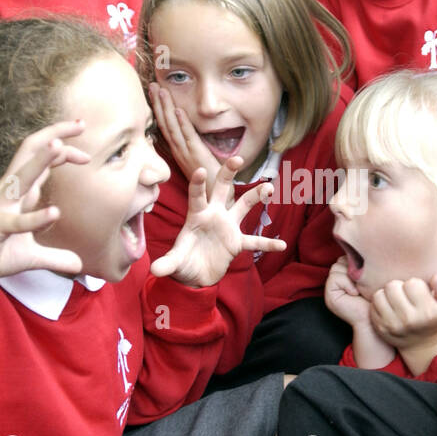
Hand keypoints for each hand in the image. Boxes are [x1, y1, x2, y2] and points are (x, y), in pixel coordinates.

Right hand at [0, 120, 89, 282]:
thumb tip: (78, 265)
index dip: (63, 150)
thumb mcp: (31, 256)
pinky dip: (35, 218)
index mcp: (18, 192)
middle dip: (55, 133)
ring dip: (40, 160)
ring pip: (22, 176)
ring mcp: (2, 207)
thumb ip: (55, 257)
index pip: (40, 160)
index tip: (86, 154)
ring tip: (58, 145)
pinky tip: (54, 213)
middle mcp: (10, 192)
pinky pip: (17, 221)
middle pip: (31, 152)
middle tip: (81, 123)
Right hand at [149, 82, 222, 189]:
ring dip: (166, 108)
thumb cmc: (211, 181)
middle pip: (164, 124)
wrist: (218, 199)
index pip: (165, 127)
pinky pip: (187, 136)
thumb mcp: (200, 160)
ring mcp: (186, 153)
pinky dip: (182, 123)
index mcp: (179, 152)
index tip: (155, 94)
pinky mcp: (197, 155)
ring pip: (172, 127)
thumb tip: (194, 131)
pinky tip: (177, 109)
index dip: (159, 110)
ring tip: (160, 90)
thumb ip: (195, 146)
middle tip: (152, 85)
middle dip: (158, 104)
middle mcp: (179, 152)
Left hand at [151, 156, 285, 286]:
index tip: (202, 170)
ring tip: (269, 187)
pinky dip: (267, 243)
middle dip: (228, 173)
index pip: (197, 196)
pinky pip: (255, 241)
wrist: (194, 276)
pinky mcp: (237, 242)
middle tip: (237, 158)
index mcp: (196, 216)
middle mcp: (214, 216)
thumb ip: (167, 264)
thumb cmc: (182, 263)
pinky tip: (281, 244)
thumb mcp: (174, 263)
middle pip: (222, 189)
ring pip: (244, 206)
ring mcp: (228, 227)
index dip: (199, 184)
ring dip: (256, 196)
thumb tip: (155, 270)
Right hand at [324, 258, 371, 328]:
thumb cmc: (377, 298)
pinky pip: (335, 277)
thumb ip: (363, 264)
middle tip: (363, 282)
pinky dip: (346, 283)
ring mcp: (331, 288)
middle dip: (353, 268)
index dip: (356, 262)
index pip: (346, 257)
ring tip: (360, 288)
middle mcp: (337, 280)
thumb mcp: (371, 277)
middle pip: (340, 261)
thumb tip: (363, 247)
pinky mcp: (330, 295)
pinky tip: (355, 293)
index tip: (368, 273)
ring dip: (350, 276)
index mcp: (346, 275)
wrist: (374, 319)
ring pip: (337, 267)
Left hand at [369, 276, 436, 358]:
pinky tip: (388, 307)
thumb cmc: (434, 320)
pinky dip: (379, 303)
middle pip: (392, 286)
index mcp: (427, 312)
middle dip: (399, 287)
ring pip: (379, 294)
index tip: (417, 291)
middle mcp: (408, 320)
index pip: (412, 283)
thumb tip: (436, 277)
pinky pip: (372, 305)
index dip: (415, 284)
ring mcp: (392, 325)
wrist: (423, 345)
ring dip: (386, 294)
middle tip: (404, 294)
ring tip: (395, 299)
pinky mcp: (380, 328)